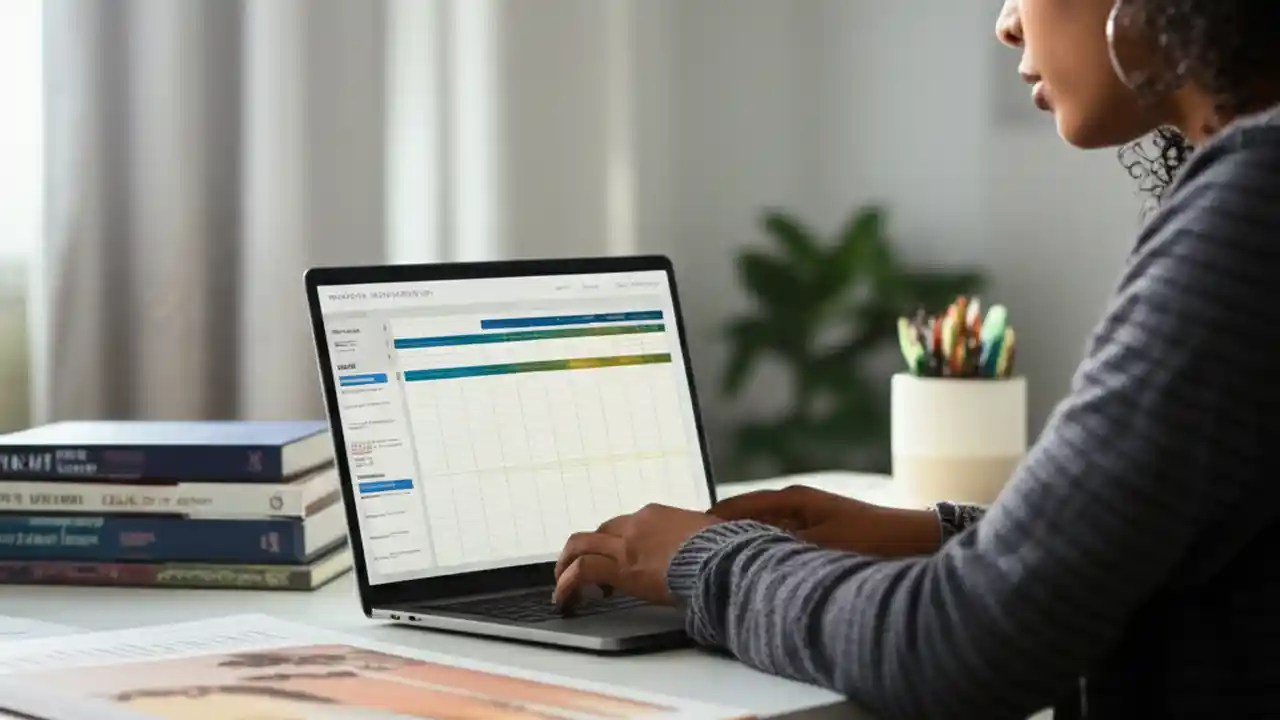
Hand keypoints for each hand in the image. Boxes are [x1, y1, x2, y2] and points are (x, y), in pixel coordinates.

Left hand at [553, 504, 720, 610]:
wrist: (720, 559)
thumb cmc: (722, 549)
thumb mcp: (707, 534)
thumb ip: (694, 538)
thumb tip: (704, 546)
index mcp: (656, 515)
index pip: (624, 525)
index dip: (614, 544)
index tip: (617, 562)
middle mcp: (636, 523)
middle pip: (597, 532)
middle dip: (583, 551)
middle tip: (576, 570)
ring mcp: (625, 543)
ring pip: (580, 546)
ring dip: (566, 566)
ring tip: (562, 588)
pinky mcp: (620, 567)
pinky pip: (581, 571)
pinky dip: (567, 585)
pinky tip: (565, 600)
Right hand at [710, 486, 939, 556]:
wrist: (912, 538)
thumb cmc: (870, 538)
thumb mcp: (821, 546)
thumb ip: (779, 549)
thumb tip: (743, 555)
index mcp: (790, 499)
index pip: (733, 508)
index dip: (705, 523)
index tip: (681, 539)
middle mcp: (792, 503)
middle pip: (740, 518)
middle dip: (716, 535)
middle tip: (690, 556)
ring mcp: (802, 515)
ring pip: (756, 530)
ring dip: (738, 545)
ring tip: (713, 565)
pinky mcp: (813, 531)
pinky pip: (774, 539)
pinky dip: (758, 551)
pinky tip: (751, 570)